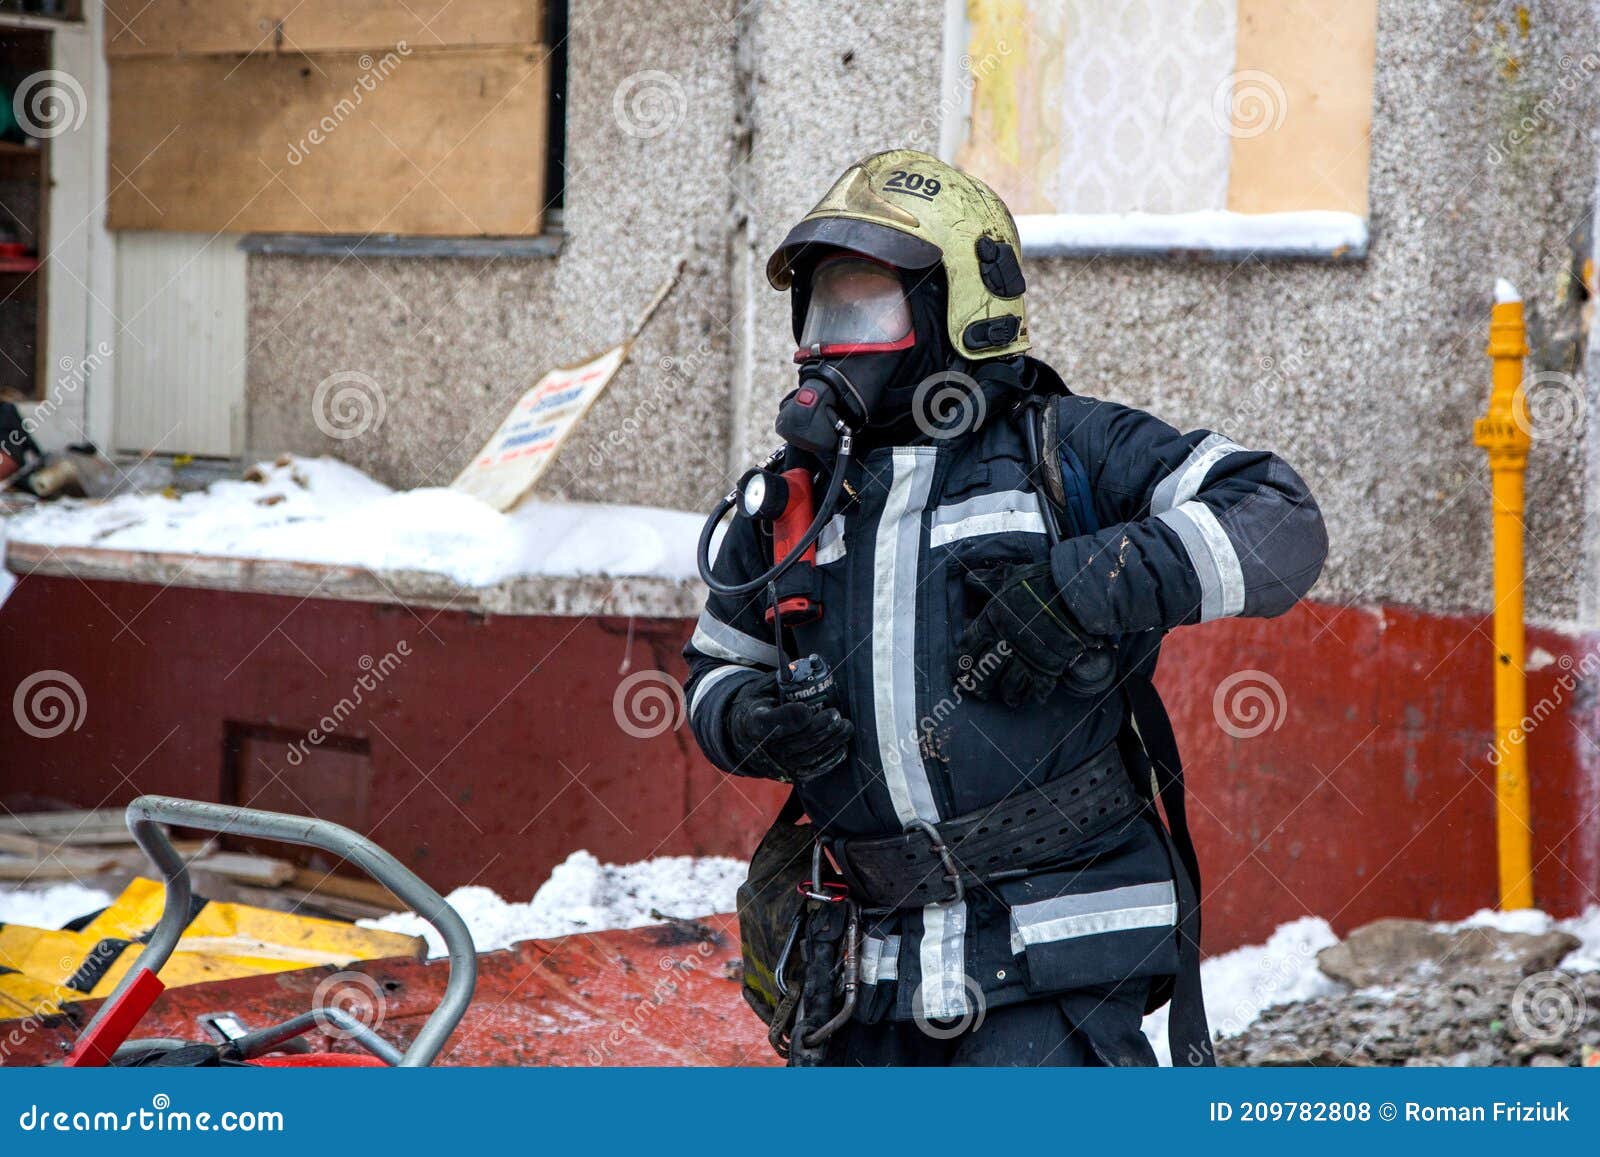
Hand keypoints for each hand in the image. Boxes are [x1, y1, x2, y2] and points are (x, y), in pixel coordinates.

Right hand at [726, 676, 852, 782]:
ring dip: (831, 741)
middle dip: (819, 728)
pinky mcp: (791, 773)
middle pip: (796, 741)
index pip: (771, 723)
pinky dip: (830, 758)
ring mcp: (779, 764)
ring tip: (845, 726)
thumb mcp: (762, 688)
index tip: (806, 708)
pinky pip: (813, 769)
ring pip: (808, 755)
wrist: (746, 735)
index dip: (789, 718)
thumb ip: (782, 679)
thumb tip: (805, 666)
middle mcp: (765, 747)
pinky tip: (841, 746)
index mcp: (755, 722)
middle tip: (835, 714)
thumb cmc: (760, 706)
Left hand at [957, 561, 1108, 705]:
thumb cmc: (1038, 583)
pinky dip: (1031, 696)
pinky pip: (1035, 690)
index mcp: (990, 624)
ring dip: (1005, 693)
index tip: (960, 672)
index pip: (967, 650)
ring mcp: (1025, 659)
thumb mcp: (1008, 576)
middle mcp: (1003, 645)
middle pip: (983, 673)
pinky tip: (1029, 698)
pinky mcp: (1046, 668)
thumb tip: (969, 578)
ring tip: (1005, 697)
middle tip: (978, 691)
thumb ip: (987, 580)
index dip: (961, 664)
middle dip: (978, 685)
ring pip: (1007, 686)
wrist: (1071, 596)